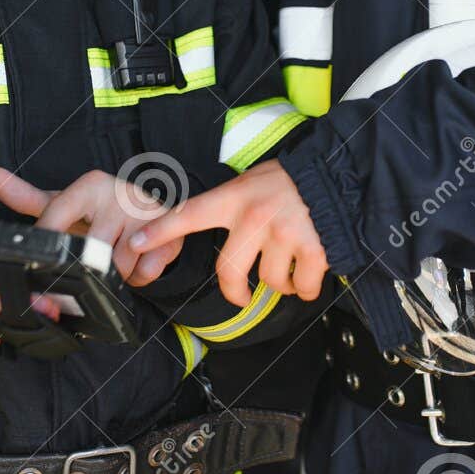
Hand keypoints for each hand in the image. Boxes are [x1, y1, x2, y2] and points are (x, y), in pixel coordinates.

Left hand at [0, 167, 183, 286]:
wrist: (149, 212)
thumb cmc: (98, 212)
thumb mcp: (64, 204)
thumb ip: (27, 197)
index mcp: (89, 185)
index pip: (56, 220)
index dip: (46, 249)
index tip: (41, 266)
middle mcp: (118, 192)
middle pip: (89, 252)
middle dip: (88, 268)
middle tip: (89, 266)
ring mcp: (146, 211)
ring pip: (119, 266)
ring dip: (115, 276)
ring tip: (115, 262)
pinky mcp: (169, 230)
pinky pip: (145, 272)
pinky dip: (139, 277)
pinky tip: (138, 261)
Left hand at [128, 160, 326, 304]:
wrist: (340, 176)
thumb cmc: (294, 181)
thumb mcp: (255, 181)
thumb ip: (234, 206)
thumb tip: (212, 231)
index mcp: (237, 197)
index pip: (190, 214)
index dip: (161, 231)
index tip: (134, 244)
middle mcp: (255, 216)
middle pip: (229, 272)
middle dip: (235, 292)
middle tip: (241, 296)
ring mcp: (284, 233)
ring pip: (269, 282)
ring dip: (280, 284)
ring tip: (291, 265)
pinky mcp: (312, 250)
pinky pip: (301, 288)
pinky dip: (306, 288)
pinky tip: (310, 272)